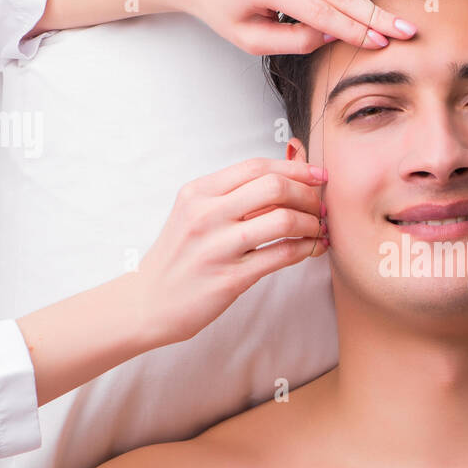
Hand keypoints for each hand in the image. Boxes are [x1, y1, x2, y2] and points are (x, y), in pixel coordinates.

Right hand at [128, 157, 329, 346]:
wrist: (148, 303)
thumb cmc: (180, 256)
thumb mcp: (195, 213)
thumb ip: (235, 192)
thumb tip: (290, 164)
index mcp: (197, 192)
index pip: (256, 167)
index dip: (295, 168)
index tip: (318, 176)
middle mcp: (205, 215)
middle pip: (273, 187)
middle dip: (307, 195)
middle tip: (320, 206)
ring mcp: (217, 247)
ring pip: (283, 221)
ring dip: (311, 223)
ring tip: (319, 229)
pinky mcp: (230, 278)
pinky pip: (281, 255)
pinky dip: (307, 249)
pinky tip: (314, 248)